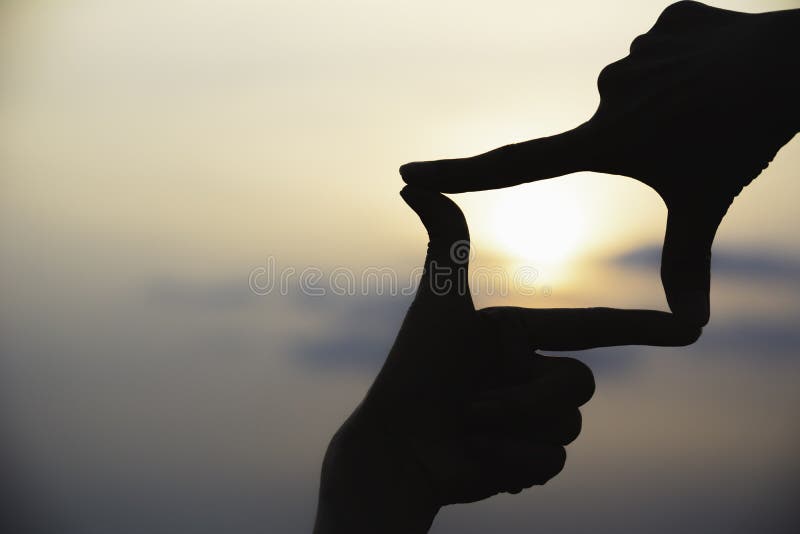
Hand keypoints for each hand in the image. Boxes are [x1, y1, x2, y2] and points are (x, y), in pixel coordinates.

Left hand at [313, 187, 699, 533]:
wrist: (395, 450)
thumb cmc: (413, 372)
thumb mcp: (438, 303)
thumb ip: (444, 242)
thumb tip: (412, 181)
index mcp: (519, 336)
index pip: (592, 328)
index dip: (643, 328)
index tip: (690, 328)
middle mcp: (530, 373)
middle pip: (580, 382)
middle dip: (529, 398)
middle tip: (475, 406)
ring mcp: (532, 420)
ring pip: (569, 425)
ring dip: (513, 428)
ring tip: (470, 428)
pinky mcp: (529, 461)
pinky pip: (552, 461)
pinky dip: (511, 461)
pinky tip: (477, 456)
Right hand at [400, 1, 799, 325]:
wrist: (794, 63)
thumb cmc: (744, 139)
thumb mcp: (707, 202)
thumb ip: (687, 262)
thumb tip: (691, 329)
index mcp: (605, 142)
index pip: (514, 164)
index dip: (458, 172)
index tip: (406, 171)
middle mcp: (606, 95)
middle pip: (614, 129)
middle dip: (648, 137)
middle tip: (693, 134)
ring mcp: (632, 54)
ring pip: (640, 89)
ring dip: (668, 102)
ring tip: (709, 103)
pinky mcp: (660, 22)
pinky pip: (661, 54)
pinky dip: (684, 68)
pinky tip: (714, 70)